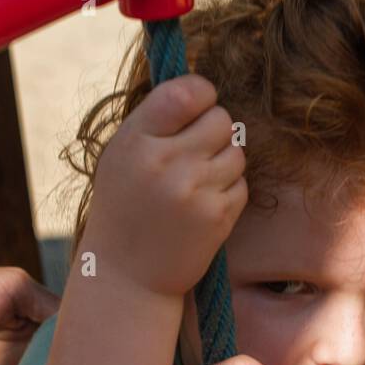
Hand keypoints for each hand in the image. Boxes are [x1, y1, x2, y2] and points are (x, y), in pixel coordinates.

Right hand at [80, 74, 246, 298]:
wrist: (127, 275)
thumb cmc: (125, 207)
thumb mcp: (122, 155)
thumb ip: (156, 121)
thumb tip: (202, 89)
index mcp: (137, 141)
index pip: (188, 92)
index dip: (202, 95)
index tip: (197, 108)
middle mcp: (166, 163)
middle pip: (222, 119)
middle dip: (214, 132)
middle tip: (194, 153)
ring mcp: (195, 191)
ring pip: (237, 152)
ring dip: (223, 163)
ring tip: (194, 184)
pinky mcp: (218, 216)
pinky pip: (242, 183)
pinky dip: (228, 192)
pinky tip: (201, 207)